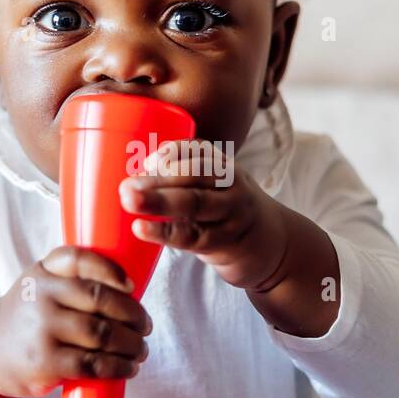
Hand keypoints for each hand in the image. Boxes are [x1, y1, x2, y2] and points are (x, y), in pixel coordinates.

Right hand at [0, 245, 152, 397]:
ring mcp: (42, 329)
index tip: (132, 286)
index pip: (81, 259)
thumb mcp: (39, 285)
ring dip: (132, 344)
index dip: (111, 270)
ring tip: (140, 350)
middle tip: (145, 327)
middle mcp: (41, 296)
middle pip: (101, 299)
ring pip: (102, 333)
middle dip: (134, 315)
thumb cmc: (28, 318)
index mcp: (43, 272)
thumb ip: (73, 278)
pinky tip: (128, 368)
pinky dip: (118, 367)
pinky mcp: (45, 362)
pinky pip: (93, 364)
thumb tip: (131, 290)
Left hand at [119, 139, 290, 291]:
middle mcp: (232, 186)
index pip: (199, 151)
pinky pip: (191, 236)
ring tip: (128, 200)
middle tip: (126, 186)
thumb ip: (182, 179)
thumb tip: (133, 178)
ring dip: (158, 201)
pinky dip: (164, 232)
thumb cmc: (228, 213)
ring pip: (195, 203)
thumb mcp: (216, 187)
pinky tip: (141, 229)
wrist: (272, 246)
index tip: (146, 161)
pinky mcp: (224, 242)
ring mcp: (231, 214)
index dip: (171, 153)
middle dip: (158, 177)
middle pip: (195, 175)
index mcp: (225, 167)